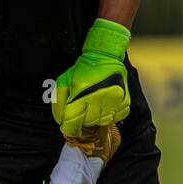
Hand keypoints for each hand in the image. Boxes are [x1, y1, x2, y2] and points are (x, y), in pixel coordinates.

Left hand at [53, 19, 131, 137]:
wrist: (104, 55)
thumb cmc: (82, 69)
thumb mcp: (63, 81)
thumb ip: (58, 102)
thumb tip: (61, 121)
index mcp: (80, 95)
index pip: (73, 123)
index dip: (69, 128)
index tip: (68, 125)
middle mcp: (98, 99)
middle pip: (88, 123)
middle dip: (82, 120)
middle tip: (82, 109)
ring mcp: (113, 101)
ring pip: (102, 122)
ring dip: (96, 118)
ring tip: (94, 106)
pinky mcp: (124, 101)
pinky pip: (116, 118)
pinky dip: (110, 115)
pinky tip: (105, 106)